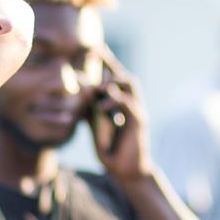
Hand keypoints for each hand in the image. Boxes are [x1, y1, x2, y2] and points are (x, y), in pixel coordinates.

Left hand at [90, 43, 149, 180]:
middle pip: (124, 75)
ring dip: (114, 79)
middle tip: (96, 50)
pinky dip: (113, 101)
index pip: (115, 78)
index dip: (107, 62)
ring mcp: (137, 111)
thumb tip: (80, 96)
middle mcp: (132, 104)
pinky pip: (128, 103)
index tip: (96, 47)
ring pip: (131, 83)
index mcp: (121, 105)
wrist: (127, 171)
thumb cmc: (112, 151)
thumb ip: (90, 111)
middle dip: (110, 62)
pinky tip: (100, 106)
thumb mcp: (96, 128)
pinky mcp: (139, 122)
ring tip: (100, 84)